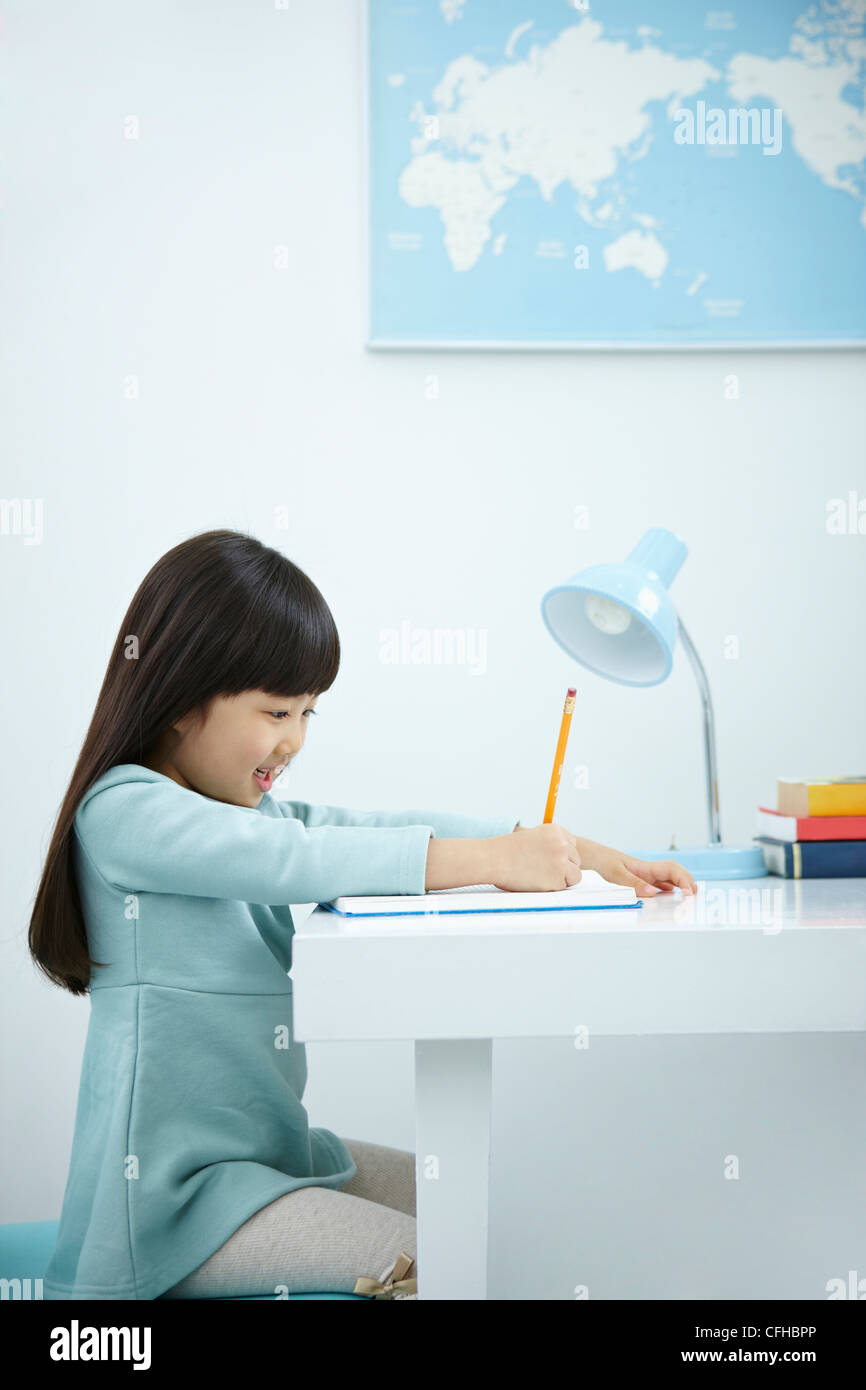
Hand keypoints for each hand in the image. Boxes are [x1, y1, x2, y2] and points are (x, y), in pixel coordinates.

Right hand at [492, 823, 582, 891]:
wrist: (493, 859)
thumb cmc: (506, 851)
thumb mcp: (531, 837)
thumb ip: (549, 844)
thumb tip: (561, 857)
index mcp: (555, 830)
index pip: (571, 844)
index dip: (561, 854)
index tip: (547, 859)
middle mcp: (562, 843)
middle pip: (575, 859)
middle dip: (563, 867)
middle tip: (542, 870)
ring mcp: (561, 860)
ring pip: (575, 875)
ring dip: (562, 878)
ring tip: (541, 877)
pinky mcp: (557, 878)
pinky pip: (565, 887)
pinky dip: (554, 888)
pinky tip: (537, 882)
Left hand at [578, 837, 696, 897]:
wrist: (596, 856)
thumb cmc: (606, 861)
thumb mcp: (616, 874)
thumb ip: (634, 883)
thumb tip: (653, 892)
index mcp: (646, 867)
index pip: (672, 870)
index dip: (684, 880)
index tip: (688, 892)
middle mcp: (650, 870)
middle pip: (676, 872)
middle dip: (688, 882)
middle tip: (694, 896)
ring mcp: (648, 874)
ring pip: (671, 878)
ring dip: (682, 885)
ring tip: (690, 896)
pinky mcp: (643, 878)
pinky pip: (661, 883)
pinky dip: (670, 889)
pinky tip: (672, 896)